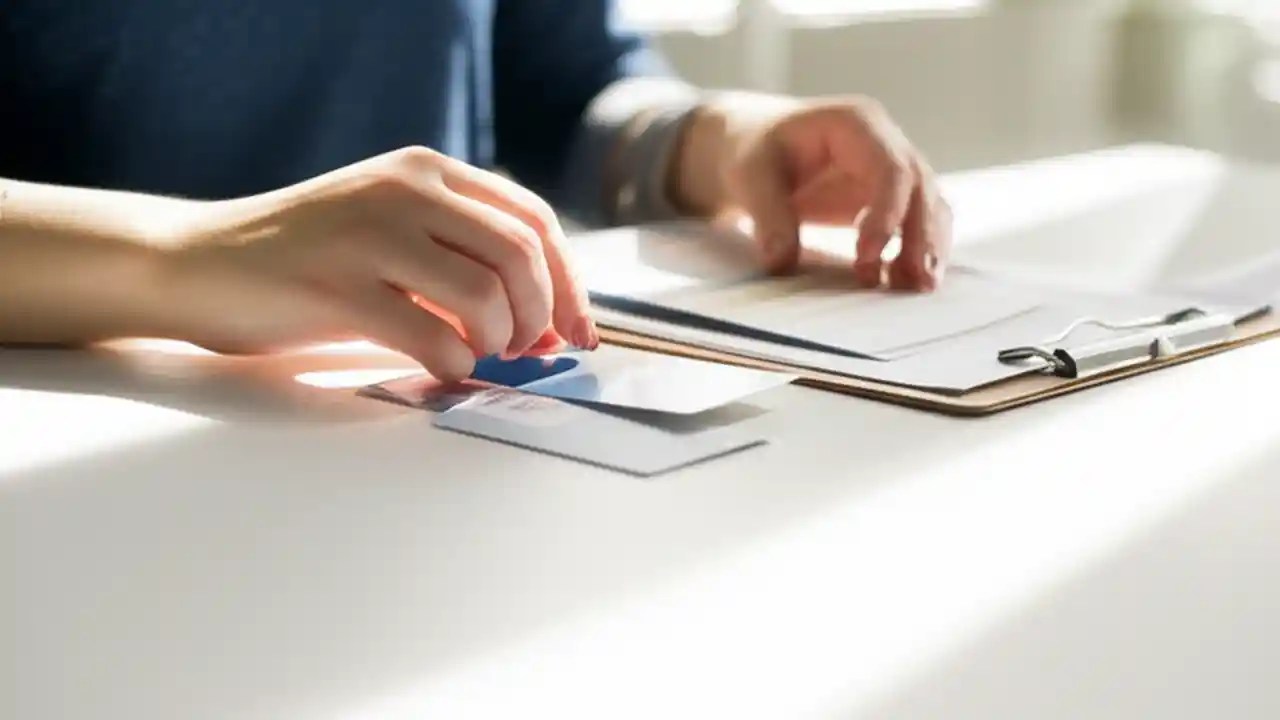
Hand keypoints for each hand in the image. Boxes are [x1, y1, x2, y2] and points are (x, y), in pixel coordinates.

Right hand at [162, 146, 596, 379]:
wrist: (198, 262)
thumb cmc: (307, 259)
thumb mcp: (391, 227)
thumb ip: (461, 254)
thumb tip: (545, 321)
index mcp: (426, 171)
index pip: (533, 219)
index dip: (570, 283)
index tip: (578, 334)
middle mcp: (405, 191)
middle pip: (521, 257)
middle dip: (539, 319)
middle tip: (523, 354)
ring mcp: (369, 234)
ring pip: (485, 296)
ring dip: (497, 345)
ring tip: (475, 359)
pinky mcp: (337, 287)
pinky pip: (432, 338)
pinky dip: (454, 368)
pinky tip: (441, 372)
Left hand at [672, 94, 952, 290]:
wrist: (757, 148)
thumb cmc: (756, 152)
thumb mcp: (750, 175)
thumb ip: (767, 216)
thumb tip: (782, 263)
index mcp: (857, 124)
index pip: (892, 169)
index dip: (887, 215)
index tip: (866, 259)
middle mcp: (886, 143)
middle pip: (922, 189)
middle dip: (923, 237)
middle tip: (916, 282)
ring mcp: (893, 170)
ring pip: (930, 207)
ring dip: (929, 248)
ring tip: (918, 288)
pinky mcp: (891, 198)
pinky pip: (918, 223)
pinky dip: (916, 252)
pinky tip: (902, 283)